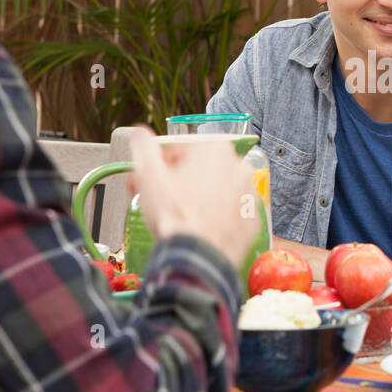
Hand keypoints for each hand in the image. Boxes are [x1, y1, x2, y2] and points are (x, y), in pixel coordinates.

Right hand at [126, 127, 260, 271]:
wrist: (198, 258)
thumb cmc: (175, 216)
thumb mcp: (148, 173)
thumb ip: (142, 145)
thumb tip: (140, 134)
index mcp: (216, 149)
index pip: (180, 150)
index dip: (159, 167)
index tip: (148, 181)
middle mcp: (239, 167)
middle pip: (198, 171)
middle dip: (175, 183)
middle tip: (158, 200)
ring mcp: (249, 195)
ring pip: (214, 192)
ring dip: (195, 200)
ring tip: (177, 218)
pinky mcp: (252, 220)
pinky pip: (228, 214)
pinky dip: (214, 219)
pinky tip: (197, 230)